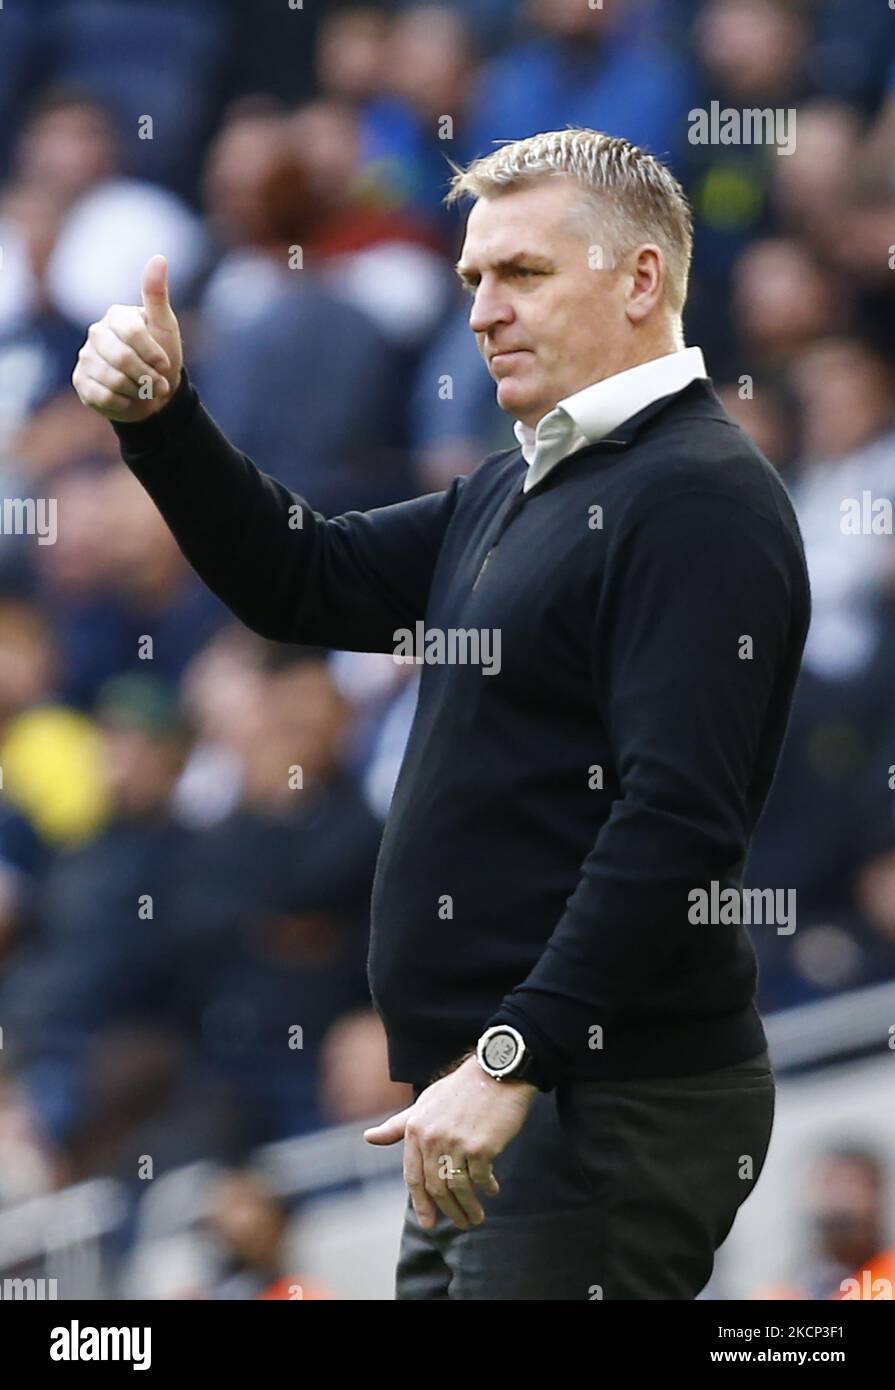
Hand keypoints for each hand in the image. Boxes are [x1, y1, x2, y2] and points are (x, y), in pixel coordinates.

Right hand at [71, 253, 182, 422]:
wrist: (154, 393)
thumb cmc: (162, 356)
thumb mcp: (165, 326)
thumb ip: (157, 295)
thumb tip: (159, 258)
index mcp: (116, 315)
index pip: (131, 333)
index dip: (152, 353)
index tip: (165, 364)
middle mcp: (96, 333)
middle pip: (121, 358)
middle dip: (146, 376)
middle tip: (159, 384)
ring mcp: (86, 357)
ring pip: (112, 380)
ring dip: (137, 391)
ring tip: (145, 390)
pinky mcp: (81, 381)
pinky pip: (102, 396)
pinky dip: (124, 403)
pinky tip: (130, 399)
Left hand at [363, 1055, 537, 1229]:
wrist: (496, 1071)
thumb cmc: (461, 1088)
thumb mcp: (425, 1103)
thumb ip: (399, 1125)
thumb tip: (368, 1138)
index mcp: (415, 1128)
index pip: (413, 1176)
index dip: (420, 1203)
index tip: (429, 1222)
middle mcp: (432, 1138)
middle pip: (436, 1187)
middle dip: (448, 1211)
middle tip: (461, 1223)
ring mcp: (456, 1143)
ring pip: (458, 1188)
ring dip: (469, 1208)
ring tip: (477, 1217)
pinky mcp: (481, 1147)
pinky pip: (481, 1178)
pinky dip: (486, 1187)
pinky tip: (492, 1189)